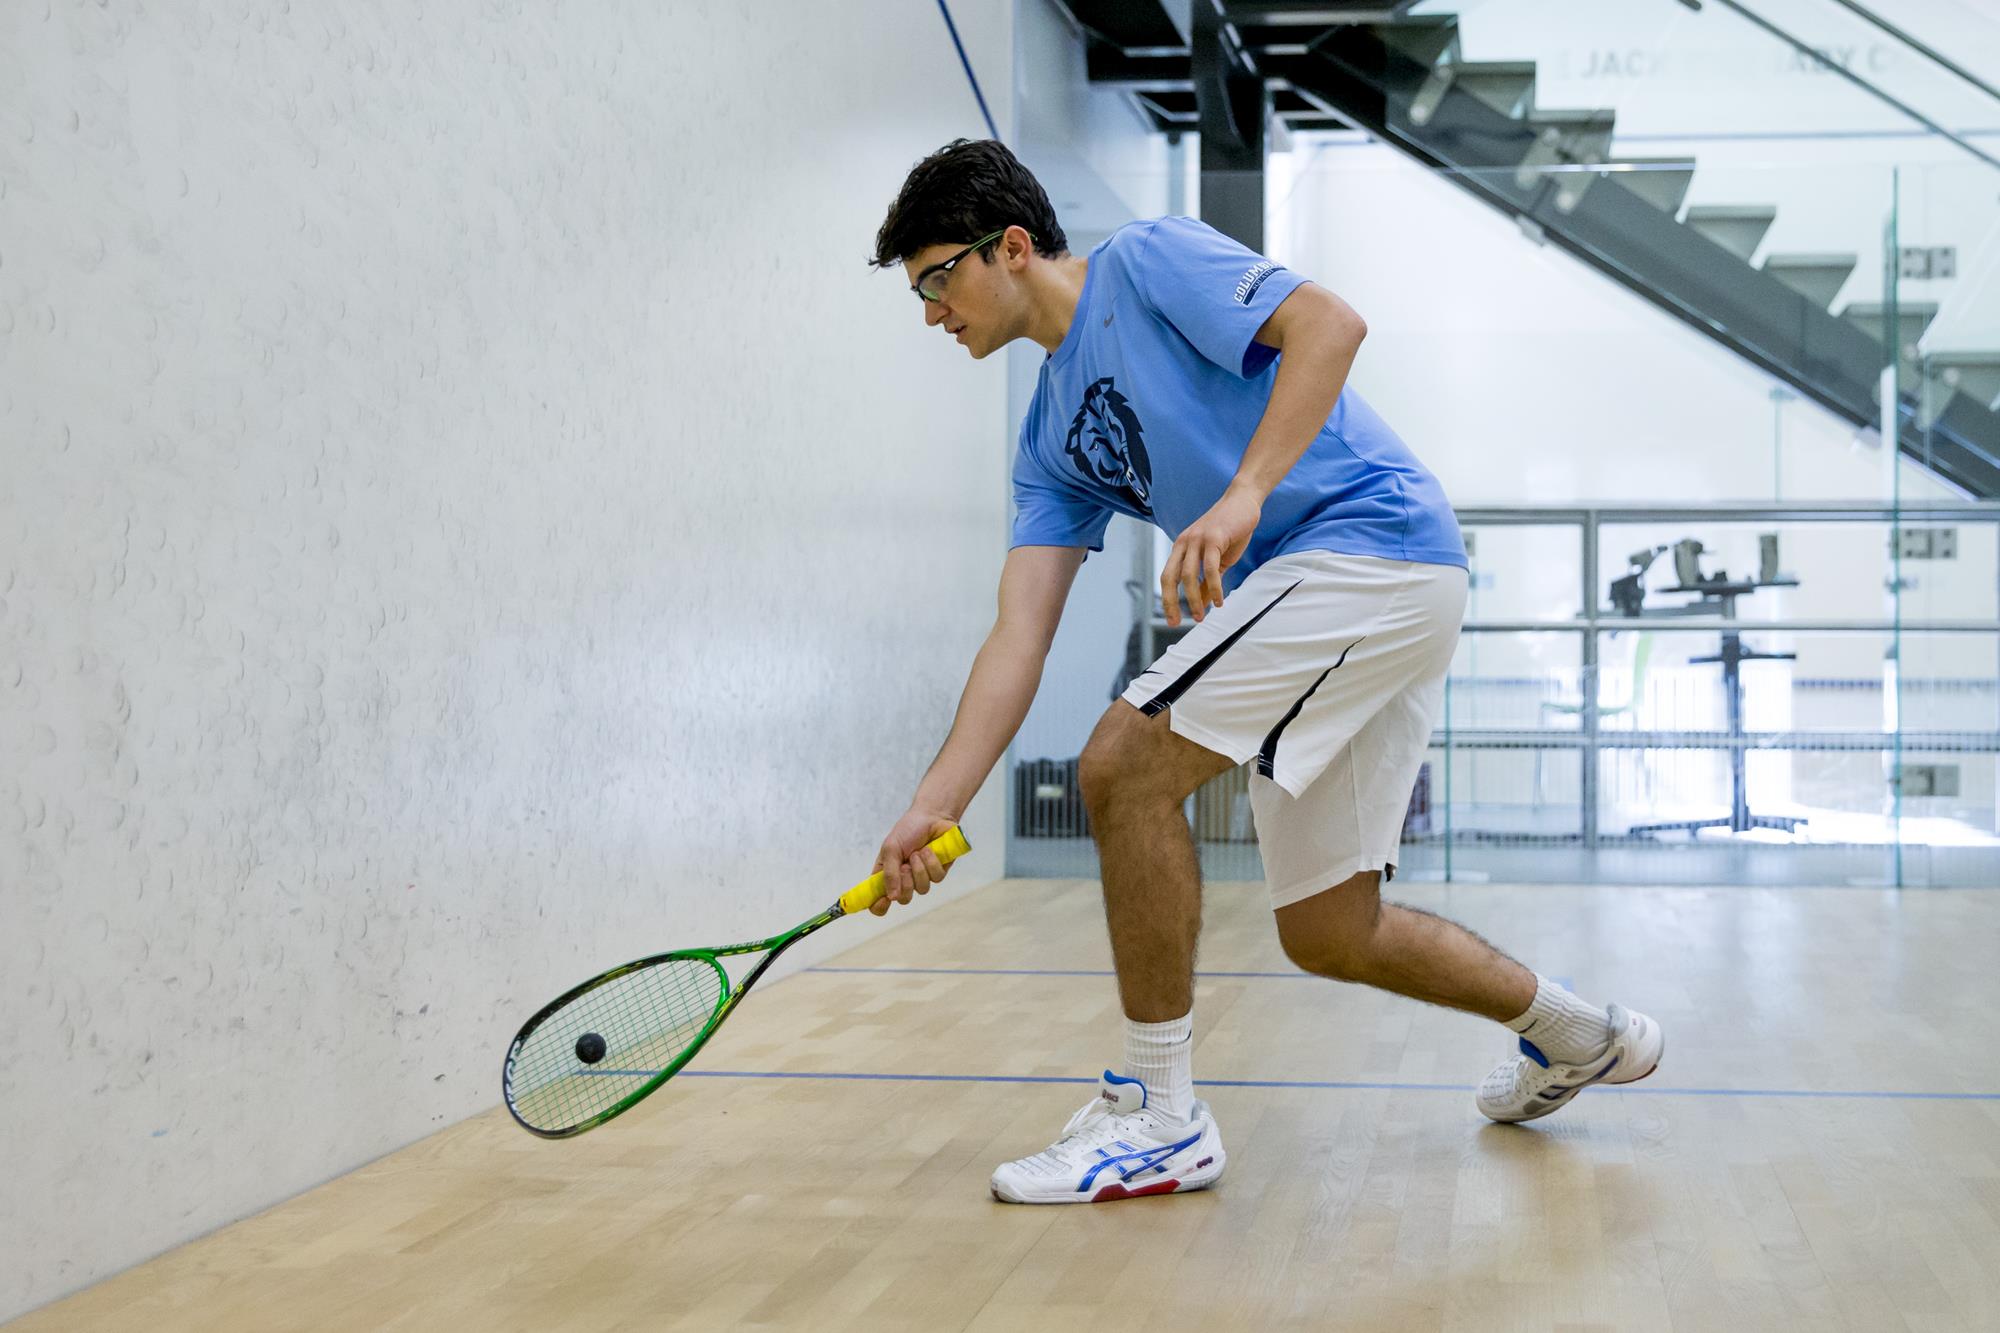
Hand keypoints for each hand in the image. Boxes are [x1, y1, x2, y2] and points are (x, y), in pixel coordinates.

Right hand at [869, 808, 959, 915]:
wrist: (931, 816)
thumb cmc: (908, 830)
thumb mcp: (891, 848)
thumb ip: (889, 873)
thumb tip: (891, 897)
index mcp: (887, 875)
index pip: (879, 900)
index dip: (879, 906)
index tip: (883, 901)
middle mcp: (904, 879)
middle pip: (903, 899)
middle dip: (904, 883)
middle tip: (904, 866)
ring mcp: (922, 877)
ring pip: (922, 889)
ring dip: (919, 870)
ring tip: (917, 853)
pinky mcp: (939, 871)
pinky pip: (936, 878)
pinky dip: (931, 863)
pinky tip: (929, 850)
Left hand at [1161, 485, 1261, 626]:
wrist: (1243, 502)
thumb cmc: (1231, 530)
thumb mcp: (1217, 559)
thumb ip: (1207, 580)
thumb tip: (1201, 603)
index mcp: (1181, 547)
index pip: (1167, 577)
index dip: (1168, 600)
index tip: (1172, 619)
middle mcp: (1184, 543)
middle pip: (1170, 578)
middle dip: (1171, 603)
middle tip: (1177, 623)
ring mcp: (1197, 539)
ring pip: (1188, 575)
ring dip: (1194, 600)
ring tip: (1200, 617)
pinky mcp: (1213, 538)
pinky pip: (1209, 568)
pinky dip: (1213, 587)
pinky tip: (1219, 601)